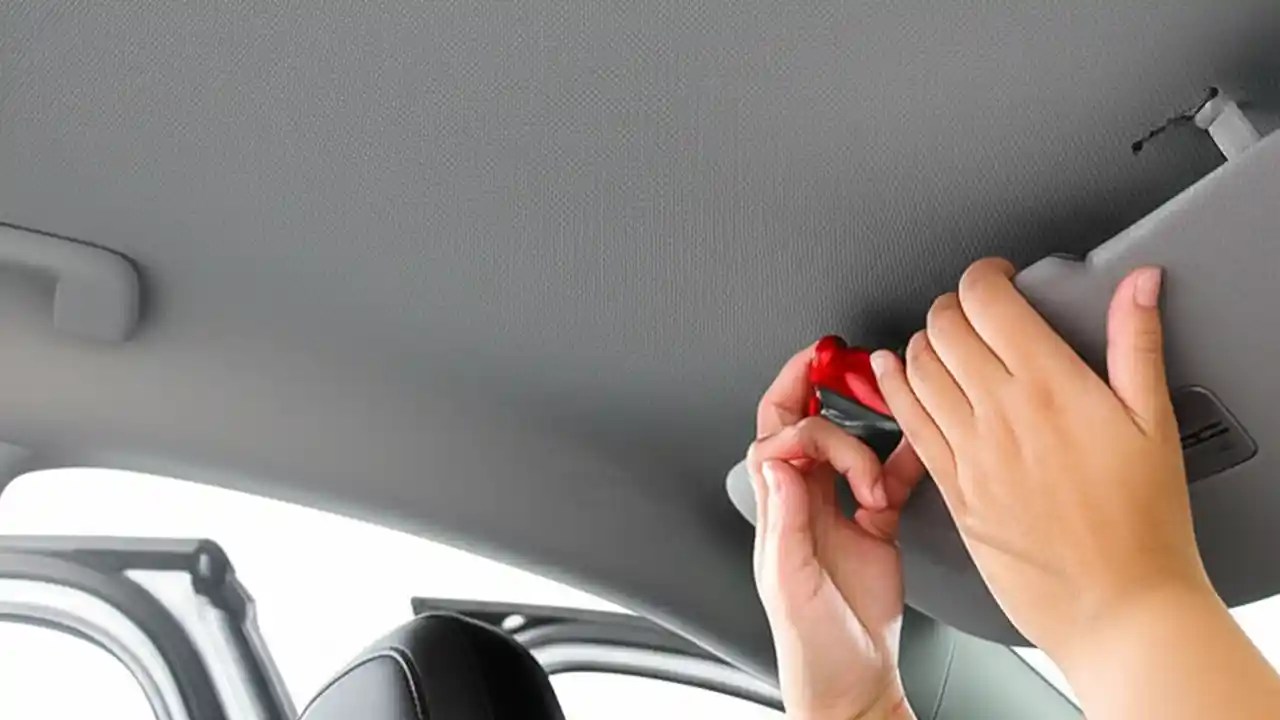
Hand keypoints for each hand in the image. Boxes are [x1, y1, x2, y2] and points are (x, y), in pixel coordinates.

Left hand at [748, 343, 924, 719]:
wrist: (853, 683)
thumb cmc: (813, 647)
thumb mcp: (791, 583)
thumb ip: (786, 521)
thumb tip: (778, 462)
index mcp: (777, 512)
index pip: (775, 439)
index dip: (798, 415)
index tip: (823, 407)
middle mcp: (802, 505)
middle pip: (801, 427)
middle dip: (815, 388)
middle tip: (840, 361)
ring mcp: (838, 512)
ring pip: (845, 446)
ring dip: (867, 441)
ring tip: (884, 461)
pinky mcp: (874, 528)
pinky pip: (887, 478)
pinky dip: (903, 463)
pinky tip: (918, 457)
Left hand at [870, 259, 1208, 661]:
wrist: (1117, 604)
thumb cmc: (1141, 523)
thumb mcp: (1153, 421)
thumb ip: (1137, 343)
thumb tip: (1136, 285)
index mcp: (1050, 385)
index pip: (988, 300)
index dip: (984, 275)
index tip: (996, 277)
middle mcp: (1000, 413)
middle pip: (944, 327)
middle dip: (952, 306)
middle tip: (971, 309)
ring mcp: (969, 451)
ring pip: (916, 369)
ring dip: (921, 343)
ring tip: (939, 339)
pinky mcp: (951, 487)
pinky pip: (907, 422)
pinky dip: (892, 387)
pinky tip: (891, 373)